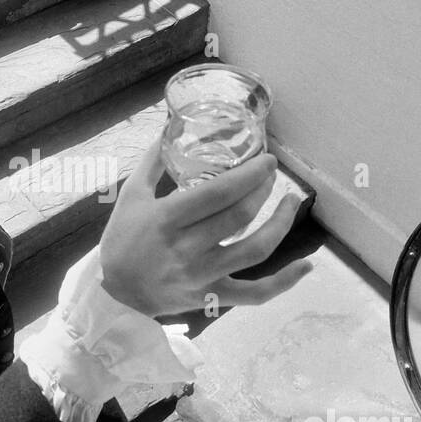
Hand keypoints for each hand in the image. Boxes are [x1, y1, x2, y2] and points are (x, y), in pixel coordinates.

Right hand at [98, 137, 312, 318]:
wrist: (114, 294)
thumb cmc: (122, 241)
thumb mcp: (130, 198)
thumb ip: (152, 163)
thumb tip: (169, 126)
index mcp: (167, 219)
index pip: (218, 194)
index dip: (249, 175)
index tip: (267, 160)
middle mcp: (187, 248)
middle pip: (239, 216)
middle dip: (264, 190)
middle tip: (273, 174)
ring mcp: (202, 275)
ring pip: (254, 250)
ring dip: (280, 224)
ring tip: (291, 203)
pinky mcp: (212, 296)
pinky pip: (254, 294)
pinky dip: (283, 283)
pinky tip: (306, 267)